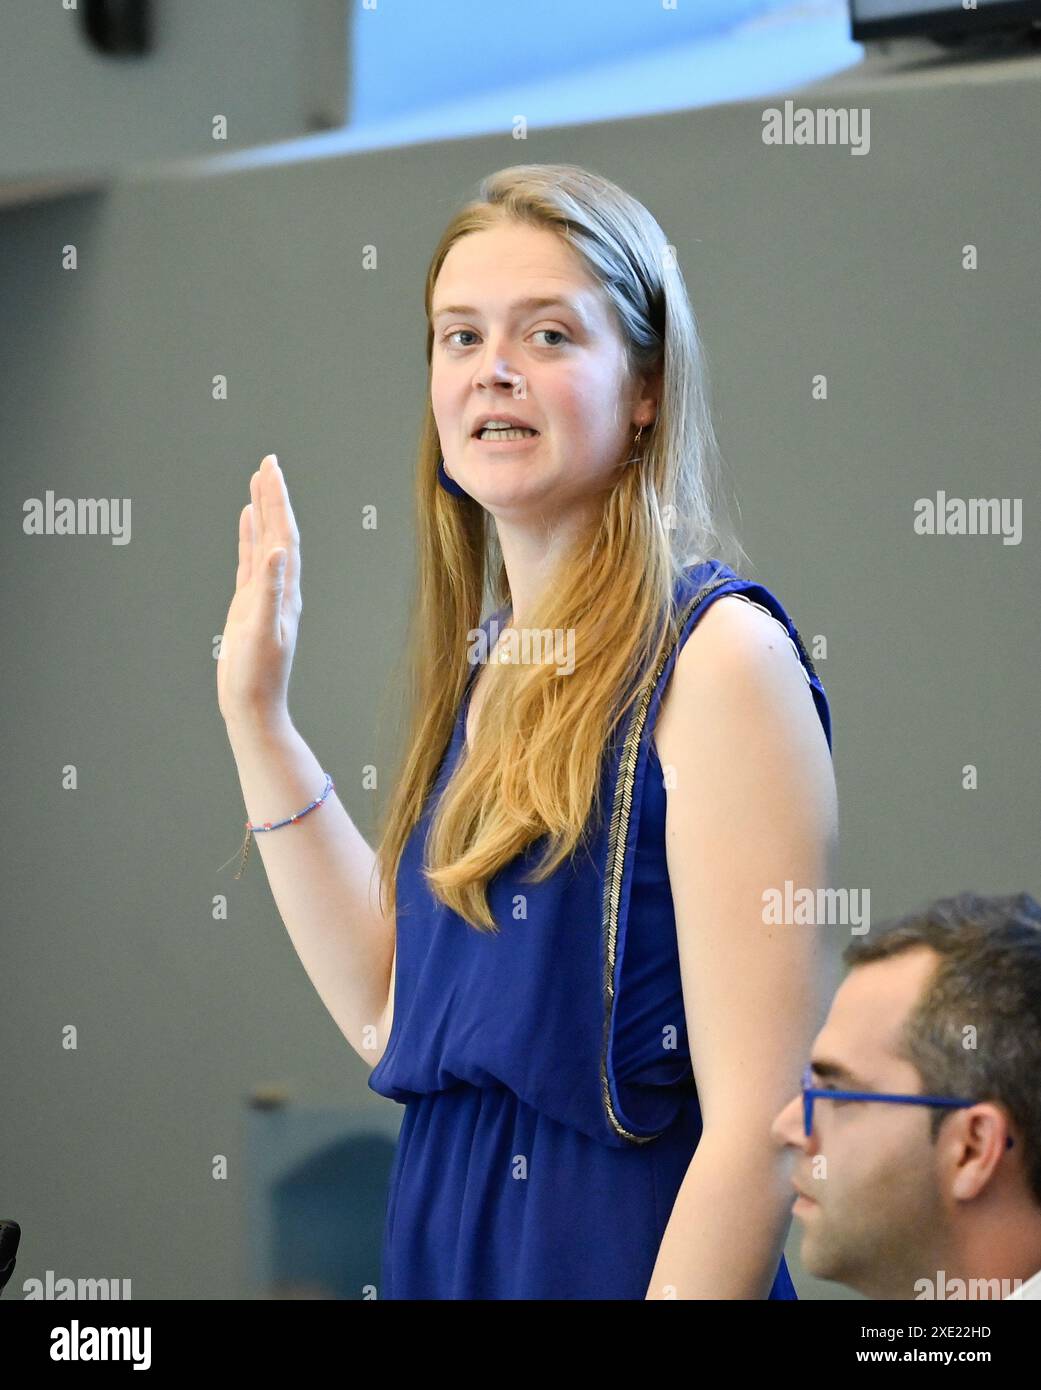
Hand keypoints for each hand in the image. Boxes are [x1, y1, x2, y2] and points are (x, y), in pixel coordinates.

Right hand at [217, 454, 302, 731]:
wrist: (253, 705)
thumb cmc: (258, 676)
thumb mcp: (262, 632)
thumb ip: (271, 591)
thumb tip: (279, 552)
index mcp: (287, 590)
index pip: (286, 535)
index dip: (279, 501)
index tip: (272, 470)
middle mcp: (281, 586)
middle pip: (279, 530)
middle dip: (274, 495)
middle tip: (269, 461)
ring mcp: (265, 593)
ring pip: (265, 540)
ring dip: (264, 510)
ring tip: (259, 479)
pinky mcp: (249, 603)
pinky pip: (251, 560)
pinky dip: (250, 536)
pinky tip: (247, 520)